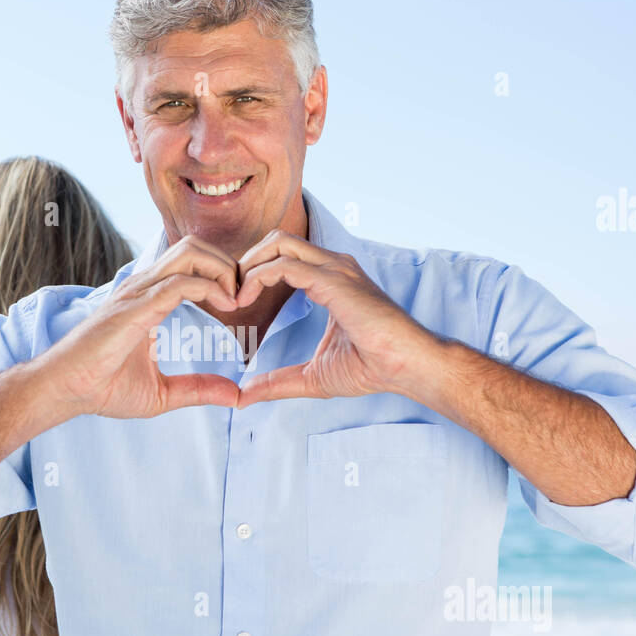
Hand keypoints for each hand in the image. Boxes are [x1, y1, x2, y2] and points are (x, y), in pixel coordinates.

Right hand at [40, 235, 242, 418]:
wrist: (65, 392)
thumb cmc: (103, 388)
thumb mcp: (162, 393)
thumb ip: (199, 390)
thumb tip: (235, 396)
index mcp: (150, 299)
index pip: (192, 263)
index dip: (223, 275)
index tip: (241, 305)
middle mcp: (144, 288)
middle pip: (194, 246)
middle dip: (228, 264)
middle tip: (244, 298)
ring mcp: (138, 294)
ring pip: (189, 253)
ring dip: (222, 270)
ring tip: (236, 300)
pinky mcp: (134, 308)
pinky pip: (178, 282)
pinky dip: (210, 288)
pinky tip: (226, 308)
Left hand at [234, 230, 433, 406]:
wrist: (407, 367)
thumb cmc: (372, 367)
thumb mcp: (313, 376)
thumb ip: (278, 382)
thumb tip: (245, 396)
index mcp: (330, 280)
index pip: (283, 256)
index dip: (253, 273)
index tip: (235, 303)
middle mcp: (333, 266)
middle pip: (277, 240)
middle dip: (246, 261)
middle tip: (228, 295)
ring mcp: (335, 269)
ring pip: (279, 243)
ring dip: (248, 264)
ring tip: (233, 297)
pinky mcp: (333, 280)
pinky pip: (285, 264)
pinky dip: (258, 277)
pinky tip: (244, 299)